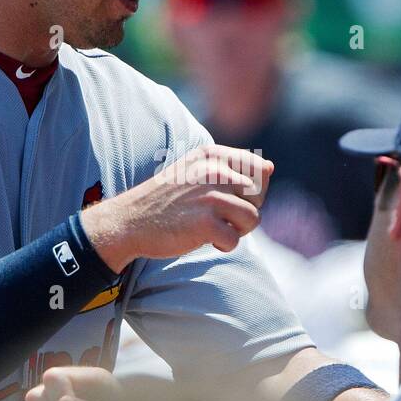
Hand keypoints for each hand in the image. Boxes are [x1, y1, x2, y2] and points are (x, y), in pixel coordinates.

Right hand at [80, 144, 272, 271]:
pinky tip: (205, 240)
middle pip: (258, 195)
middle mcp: (213, 171)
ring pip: (252, 218)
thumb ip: (232, 167)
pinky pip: (235, 239)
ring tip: (212, 228)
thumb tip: (271, 167)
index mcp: (212, 155)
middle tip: (217, 217)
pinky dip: (224, 245)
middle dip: (244, 211)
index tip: (227, 197)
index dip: (251, 190)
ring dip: (236, 230)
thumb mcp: (195, 171)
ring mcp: (209, 196)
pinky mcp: (205, 223)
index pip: (259, 168)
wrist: (129, 221)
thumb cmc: (166, 200)